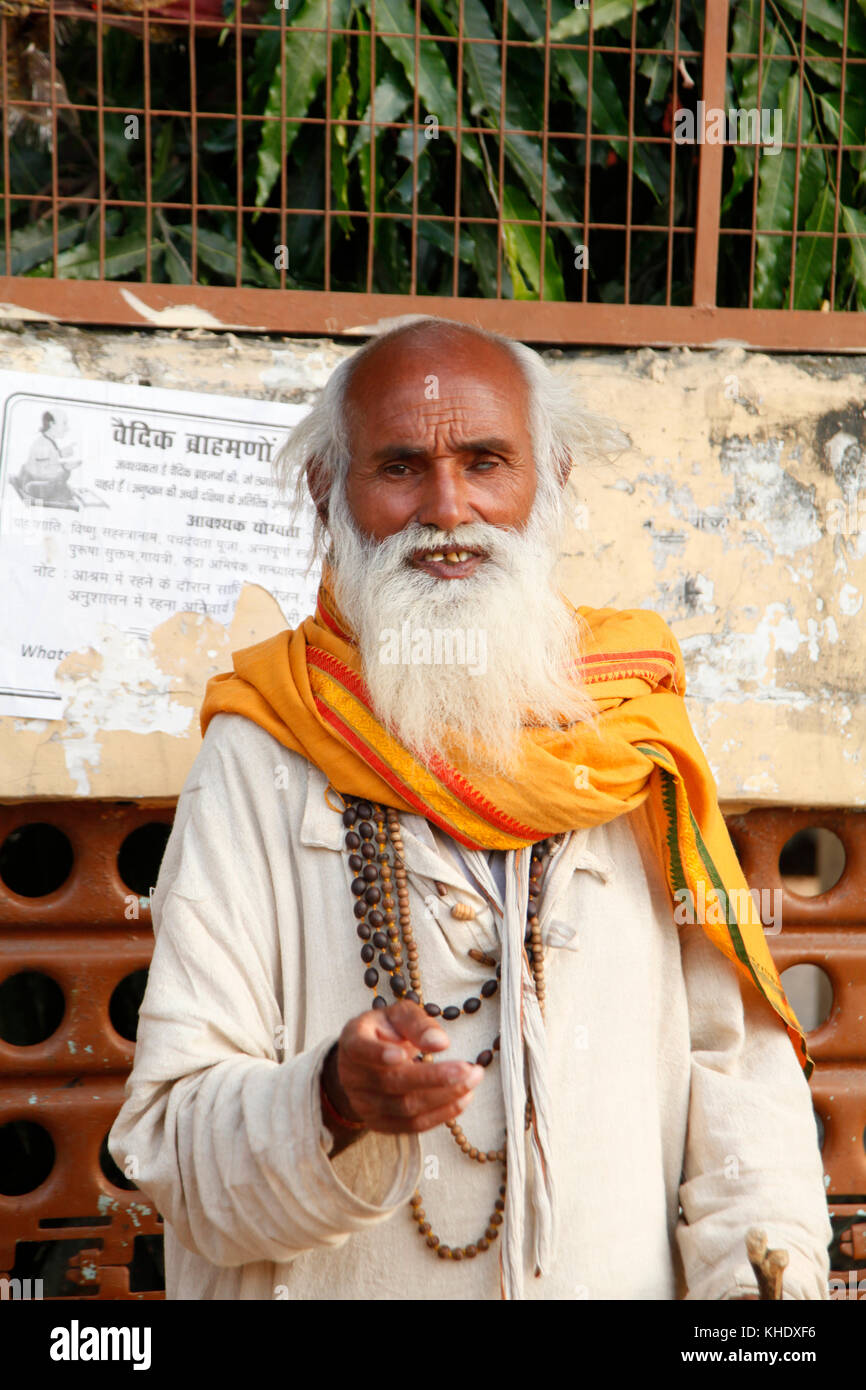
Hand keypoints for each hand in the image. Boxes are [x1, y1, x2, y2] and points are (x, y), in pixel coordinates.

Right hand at [324, 1001, 483, 1144]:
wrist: (368, 1061)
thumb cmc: (386, 1031)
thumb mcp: (399, 1015)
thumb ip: (418, 1024)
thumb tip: (440, 1043)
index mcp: (353, 1041)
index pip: (361, 1049)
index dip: (379, 1053)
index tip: (403, 1053)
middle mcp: (353, 1076)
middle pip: (392, 1083)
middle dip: (435, 1078)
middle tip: (470, 1070)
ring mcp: (363, 1104)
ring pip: (405, 1108)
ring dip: (445, 1097)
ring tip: (473, 1081)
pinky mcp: (379, 1124)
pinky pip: (411, 1126)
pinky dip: (440, 1114)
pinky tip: (462, 1099)